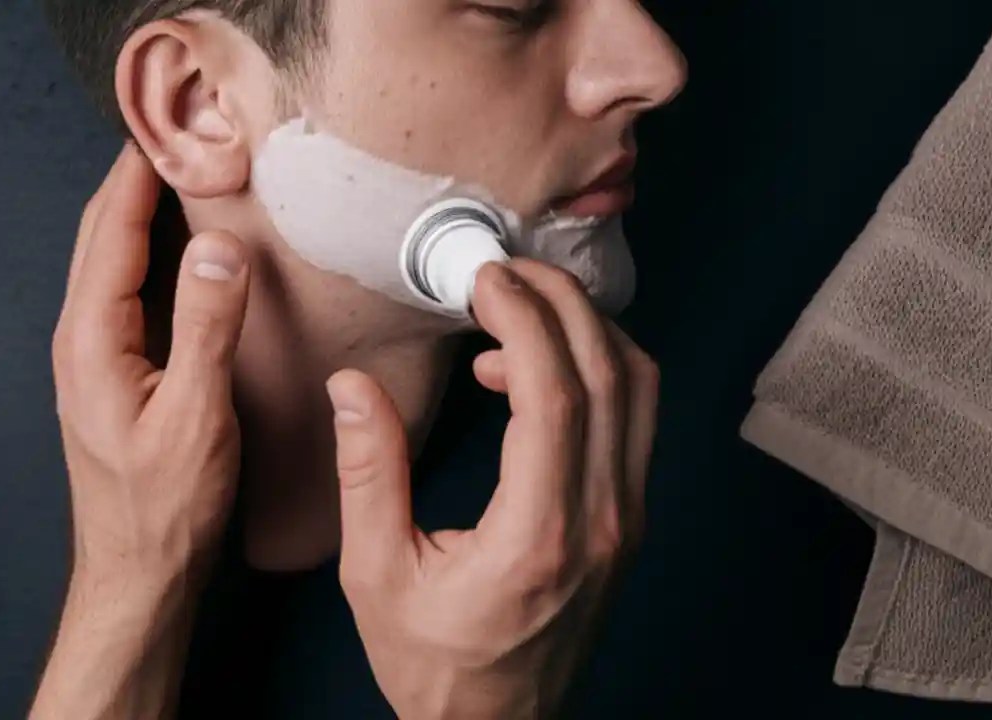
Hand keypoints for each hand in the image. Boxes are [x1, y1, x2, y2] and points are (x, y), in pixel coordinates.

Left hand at [52, 144, 249, 584]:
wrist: (137, 573)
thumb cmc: (164, 509)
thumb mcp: (197, 416)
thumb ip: (208, 327)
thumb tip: (220, 246)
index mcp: (91, 340)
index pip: (113, 230)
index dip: (141, 173)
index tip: (175, 127)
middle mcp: (80, 340)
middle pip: (102, 235)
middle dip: (135, 178)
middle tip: (181, 135)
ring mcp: (93, 357)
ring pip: (112, 261)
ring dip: (141, 212)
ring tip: (182, 174)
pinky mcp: (114, 374)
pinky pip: (127, 292)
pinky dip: (151, 254)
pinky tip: (182, 251)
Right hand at [326, 259, 659, 718]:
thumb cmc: (435, 665)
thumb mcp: (376, 574)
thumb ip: (368, 473)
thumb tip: (353, 386)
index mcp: (536, 534)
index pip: (553, 393)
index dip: (522, 318)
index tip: (482, 279)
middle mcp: (600, 520)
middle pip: (610, 372)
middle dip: (561, 300)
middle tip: (503, 271)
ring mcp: (625, 521)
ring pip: (638, 390)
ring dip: (585, 329)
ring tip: (516, 309)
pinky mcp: (627, 522)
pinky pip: (634, 421)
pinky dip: (596, 371)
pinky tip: (528, 375)